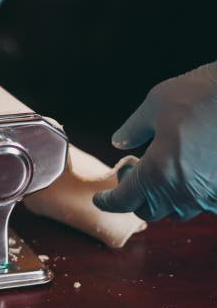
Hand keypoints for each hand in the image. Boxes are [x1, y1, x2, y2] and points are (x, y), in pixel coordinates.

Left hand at [94, 62, 216, 220]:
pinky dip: (193, 197)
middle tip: (134, 171)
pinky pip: (206, 206)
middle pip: (149, 211)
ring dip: (165, 199)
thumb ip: (133, 128)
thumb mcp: (155, 104)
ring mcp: (209, 195)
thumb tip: (119, 142)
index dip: (108, 201)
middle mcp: (182, 191)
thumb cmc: (201, 95)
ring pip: (179, 212)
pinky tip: (191, 176)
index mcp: (157, 173)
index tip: (100, 198)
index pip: (124, 201)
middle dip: (135, 197)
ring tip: (163, 173)